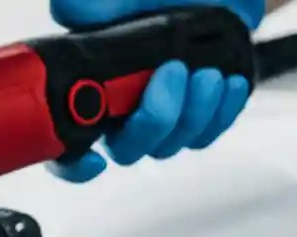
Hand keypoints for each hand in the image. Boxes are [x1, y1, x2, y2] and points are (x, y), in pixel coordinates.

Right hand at [47, 0, 264, 182]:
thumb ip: (94, 3)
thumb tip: (69, 12)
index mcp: (93, 86)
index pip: (69, 142)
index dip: (73, 161)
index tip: (95, 157)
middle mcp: (122, 111)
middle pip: (127, 149)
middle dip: (153, 119)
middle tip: (172, 72)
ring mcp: (161, 119)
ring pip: (170, 144)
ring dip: (192, 113)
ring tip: (207, 73)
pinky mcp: (198, 120)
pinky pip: (206, 135)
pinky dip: (220, 113)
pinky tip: (228, 83)